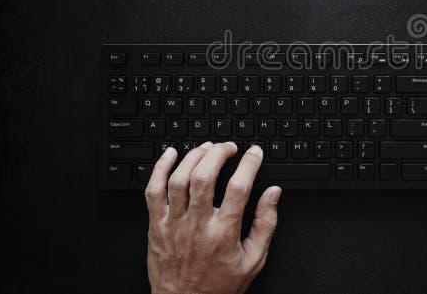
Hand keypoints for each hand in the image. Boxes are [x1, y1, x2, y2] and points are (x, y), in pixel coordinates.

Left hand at [145, 142, 281, 293]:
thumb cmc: (218, 286)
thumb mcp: (253, 260)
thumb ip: (265, 224)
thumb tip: (273, 194)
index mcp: (224, 232)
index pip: (239, 187)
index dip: (249, 164)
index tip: (254, 153)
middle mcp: (198, 224)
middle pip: (205, 176)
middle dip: (219, 153)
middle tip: (229, 147)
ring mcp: (174, 223)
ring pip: (180, 179)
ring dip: (194, 156)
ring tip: (207, 148)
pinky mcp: (156, 225)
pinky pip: (153, 191)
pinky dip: (160, 169)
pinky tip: (170, 155)